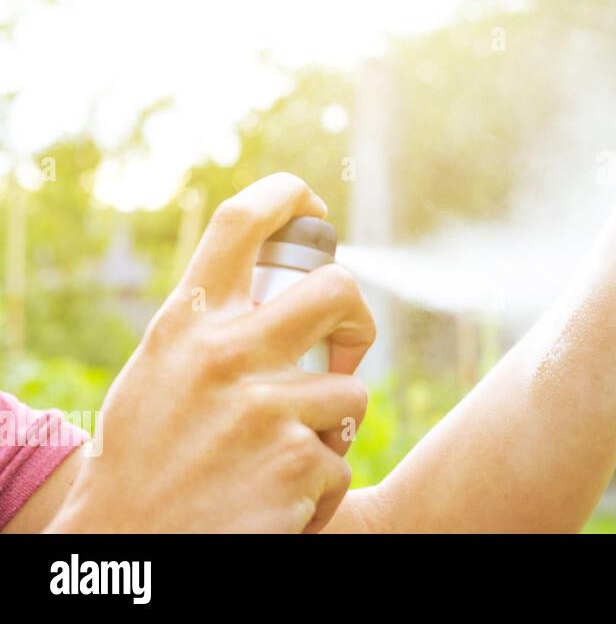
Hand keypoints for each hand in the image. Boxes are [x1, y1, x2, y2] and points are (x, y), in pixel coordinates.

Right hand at [47, 174, 375, 532]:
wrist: (130, 545)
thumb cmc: (146, 459)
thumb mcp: (159, 374)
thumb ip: (211, 330)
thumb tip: (275, 288)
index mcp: (186, 324)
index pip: (240, 225)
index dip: (286, 196)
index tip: (311, 204)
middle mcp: (225, 355)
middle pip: (338, 290)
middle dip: (358, 319)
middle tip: (349, 346)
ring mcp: (266, 407)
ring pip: (350, 390)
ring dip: (329, 427)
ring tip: (276, 458)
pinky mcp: (299, 461)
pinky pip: (340, 458)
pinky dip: (319, 485)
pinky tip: (276, 500)